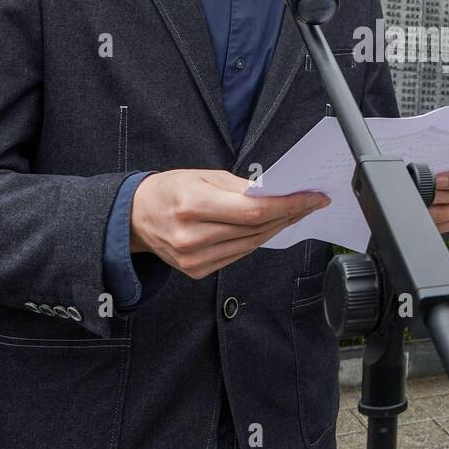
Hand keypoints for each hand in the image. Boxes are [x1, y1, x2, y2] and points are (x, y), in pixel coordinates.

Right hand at [130, 169, 328, 279]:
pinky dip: (257, 240)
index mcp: (192, 207)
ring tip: (297, 212)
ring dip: (278, 228)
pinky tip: (270, 227)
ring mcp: (194, 260)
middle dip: (289, 214)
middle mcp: (192, 238)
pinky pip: (238, 255)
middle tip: (312, 202)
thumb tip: (275, 194)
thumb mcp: (202, 176)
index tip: (313, 197)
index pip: (253, 211)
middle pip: (256, 230)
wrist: (136, 217)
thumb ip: (239, 187)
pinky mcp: (197, 272)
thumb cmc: (169, 190)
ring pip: (251, 245)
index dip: (288, 205)